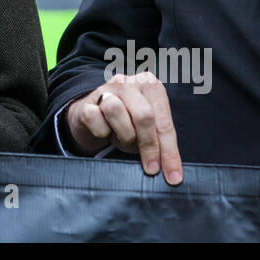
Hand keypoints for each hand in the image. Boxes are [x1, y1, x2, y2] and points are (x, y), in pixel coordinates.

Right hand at [63, 72, 182, 184]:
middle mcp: (128, 83)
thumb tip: (170, 170)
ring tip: (124, 139)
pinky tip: (104, 131)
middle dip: (149, 146)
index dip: (169, 151)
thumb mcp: (147, 130)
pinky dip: (100, 131)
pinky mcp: (87, 102)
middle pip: (144, 115)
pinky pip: (94, 118)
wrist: (93, 117)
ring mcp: (106, 90)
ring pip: (116, 111)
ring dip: (123, 134)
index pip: (164, 122)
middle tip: (151, 168)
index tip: (172, 176)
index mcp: (150, 85)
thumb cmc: (126, 124)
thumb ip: (159, 142)